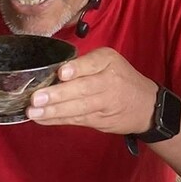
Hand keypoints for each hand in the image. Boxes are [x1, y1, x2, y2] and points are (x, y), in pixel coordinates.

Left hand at [26, 48, 156, 133]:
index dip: (76, 69)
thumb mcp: (109, 62)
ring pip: (78, 107)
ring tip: (33, 112)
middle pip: (83, 88)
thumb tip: (52, 71)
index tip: (61, 74)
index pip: (92, 63)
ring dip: (54, 111)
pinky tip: (42, 119)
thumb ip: (85, 64)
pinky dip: (58, 120)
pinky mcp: (100, 120)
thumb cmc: (121, 78)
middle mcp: (109, 81)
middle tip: (36, 98)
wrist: (147, 106)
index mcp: (109, 61)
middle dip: (58, 95)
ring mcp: (105, 103)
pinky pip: (76, 119)